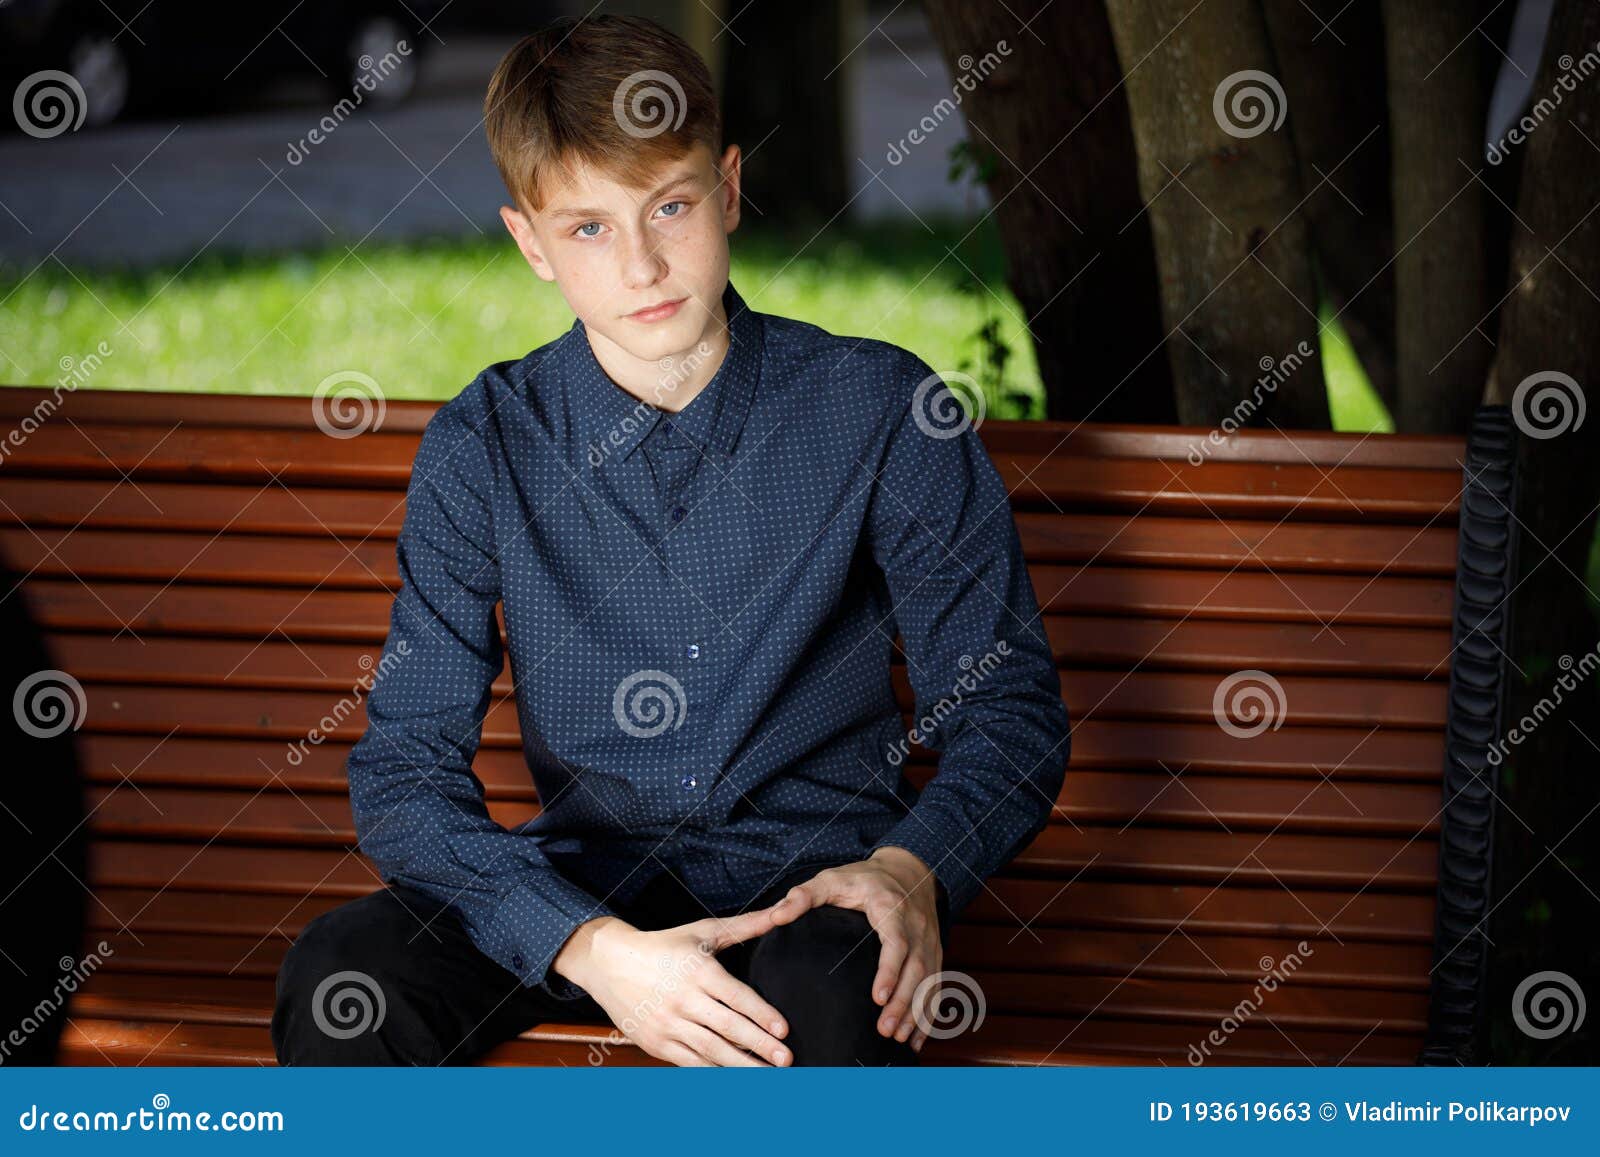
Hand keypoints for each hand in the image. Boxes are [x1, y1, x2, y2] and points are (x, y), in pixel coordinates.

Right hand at [555, 910, 792, 1066]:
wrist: (608, 962)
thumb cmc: (663, 946)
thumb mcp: (702, 931)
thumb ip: (745, 925)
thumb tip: (780, 912)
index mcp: (697, 970)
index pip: (735, 996)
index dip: (761, 1014)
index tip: (783, 1031)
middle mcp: (683, 999)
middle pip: (727, 1027)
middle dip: (759, 1046)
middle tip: (786, 1061)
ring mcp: (667, 1024)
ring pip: (710, 1050)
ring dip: (741, 1066)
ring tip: (767, 1077)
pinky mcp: (655, 1043)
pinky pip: (689, 1063)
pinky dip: (713, 1072)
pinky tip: (734, 1078)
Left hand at [766, 846, 942, 1051]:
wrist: (908, 869)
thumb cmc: (863, 878)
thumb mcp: (831, 879)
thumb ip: (803, 896)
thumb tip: (775, 917)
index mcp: (891, 907)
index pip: (897, 941)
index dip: (890, 970)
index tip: (878, 998)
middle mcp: (916, 925)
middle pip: (917, 967)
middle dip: (904, 1002)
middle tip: (885, 1031)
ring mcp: (929, 940)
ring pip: (930, 980)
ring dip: (918, 1012)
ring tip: (898, 1040)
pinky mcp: (934, 952)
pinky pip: (937, 985)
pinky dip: (929, 1013)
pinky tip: (916, 1039)